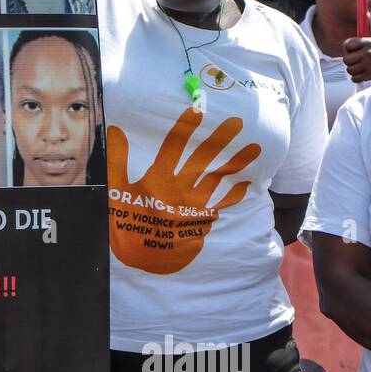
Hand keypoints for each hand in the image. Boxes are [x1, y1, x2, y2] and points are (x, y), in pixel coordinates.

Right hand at [106, 109, 259, 274]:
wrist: (142, 262)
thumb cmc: (125, 225)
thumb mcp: (116, 192)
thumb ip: (118, 161)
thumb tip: (115, 131)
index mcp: (158, 180)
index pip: (173, 147)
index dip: (186, 127)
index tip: (198, 109)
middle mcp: (180, 190)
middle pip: (203, 159)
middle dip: (220, 139)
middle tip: (237, 121)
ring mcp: (194, 205)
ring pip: (219, 179)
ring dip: (237, 163)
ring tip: (255, 147)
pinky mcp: (201, 220)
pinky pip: (222, 204)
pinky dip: (235, 193)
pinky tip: (247, 183)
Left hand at [341, 36, 370, 83]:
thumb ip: (362, 44)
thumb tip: (348, 49)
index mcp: (368, 42)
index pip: (347, 44)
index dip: (348, 49)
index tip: (353, 52)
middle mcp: (367, 52)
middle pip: (346, 59)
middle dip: (350, 62)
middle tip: (358, 63)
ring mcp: (368, 64)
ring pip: (350, 70)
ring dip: (355, 71)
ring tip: (363, 69)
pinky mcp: (370, 74)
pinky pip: (355, 78)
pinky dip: (359, 78)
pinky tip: (366, 75)